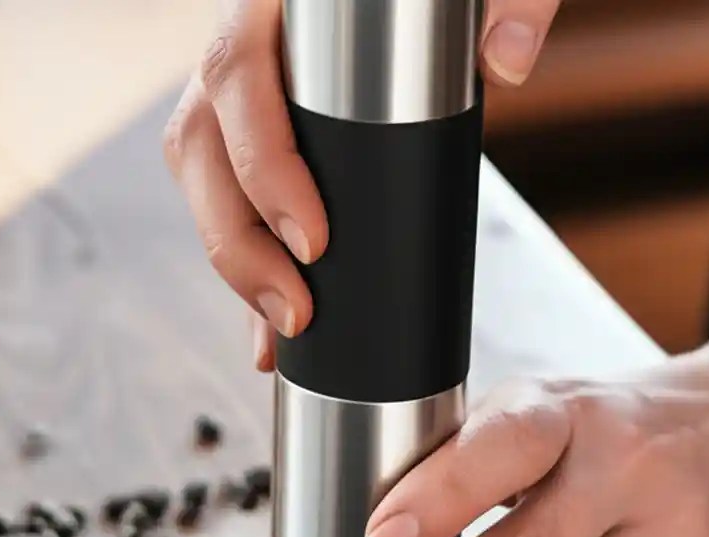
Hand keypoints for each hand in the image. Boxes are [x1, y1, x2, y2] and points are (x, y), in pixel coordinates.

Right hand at [163, 0, 563, 370]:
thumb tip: (507, 60)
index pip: (237, 74)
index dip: (262, 163)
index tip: (312, 239)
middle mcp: (242, 38)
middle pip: (201, 146)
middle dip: (238, 243)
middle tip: (296, 311)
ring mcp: (239, 88)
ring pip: (203, 176)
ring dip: (234, 258)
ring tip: (283, 325)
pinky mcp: (251, 128)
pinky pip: (228, 194)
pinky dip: (250, 258)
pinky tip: (269, 317)